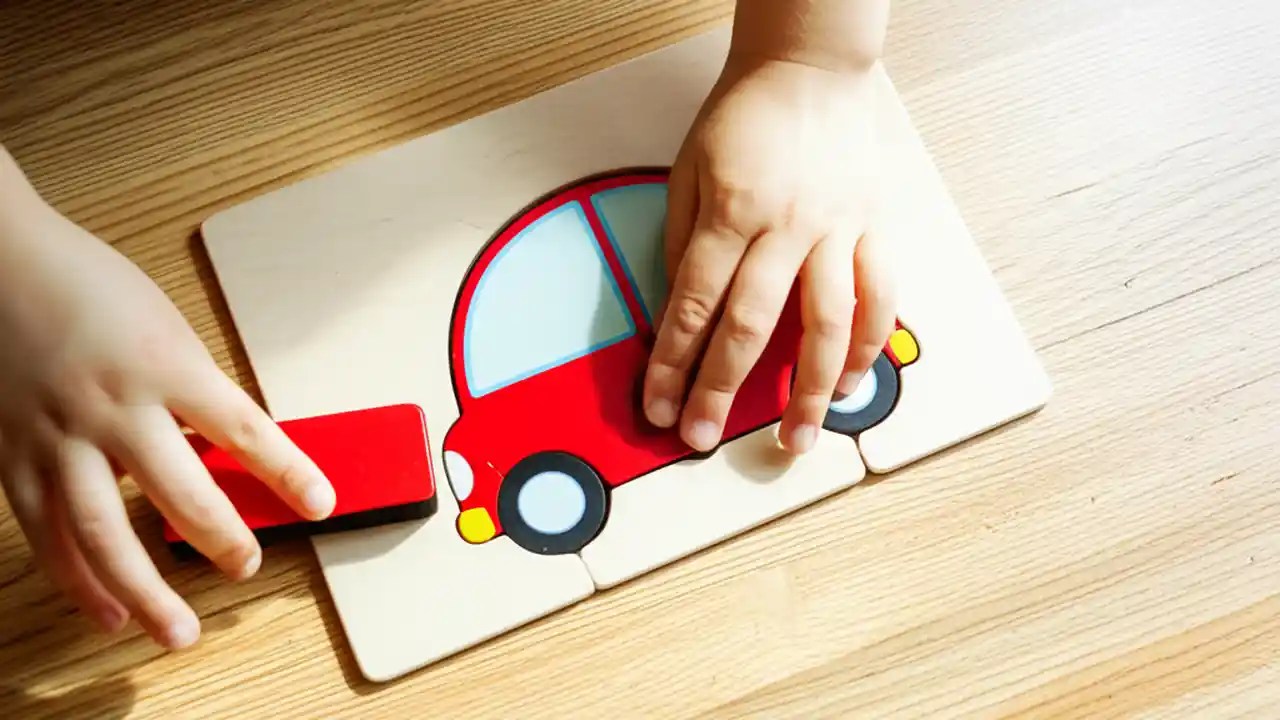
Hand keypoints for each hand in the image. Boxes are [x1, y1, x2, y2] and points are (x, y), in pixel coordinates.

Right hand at [0, 159, 334, 649]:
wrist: (1, 264)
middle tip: (247, 567)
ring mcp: (60, 436)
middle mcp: (115, 406)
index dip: (289, 472)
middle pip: (179, 491)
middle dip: (221, 539)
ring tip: (176, 630)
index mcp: (166, 365)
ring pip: (102, 531)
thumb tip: (234, 454)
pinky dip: (78, 580)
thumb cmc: (93, 289)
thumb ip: (196, 393)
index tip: (322, 502)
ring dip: (143, 591)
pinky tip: (108, 610)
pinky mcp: (17, 456)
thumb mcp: (167, 328)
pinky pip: (47, 532)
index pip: (245, 430)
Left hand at [643, 56, 895, 453]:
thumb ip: (682, 241)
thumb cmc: (741, 118)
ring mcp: (836, 230)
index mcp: (730, 212)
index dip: (672, 363)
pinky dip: (868, 345)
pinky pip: (879, 296)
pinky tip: (852, 383)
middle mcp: (785, 227)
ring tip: (797, 439)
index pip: (692, 305)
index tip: (658, 407)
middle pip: (750, 325)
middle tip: (702, 439)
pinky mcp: (873, 227)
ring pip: (826, 324)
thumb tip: (676, 313)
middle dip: (720, 389)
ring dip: (811, 390)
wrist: (809, 69)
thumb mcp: (688, 170)